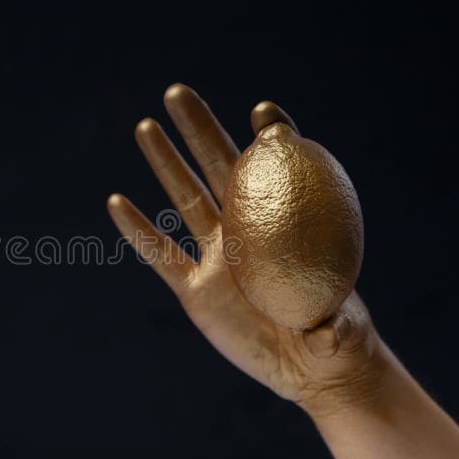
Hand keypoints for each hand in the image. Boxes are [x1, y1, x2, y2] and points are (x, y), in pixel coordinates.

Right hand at [107, 84, 383, 414]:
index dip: (270, 137)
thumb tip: (327, 329)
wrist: (311, 367)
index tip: (263, 112)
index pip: (278, 169)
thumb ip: (335, 329)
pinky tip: (116, 201)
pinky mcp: (195, 290)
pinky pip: (160, 254)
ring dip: (165, 162)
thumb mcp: (342, 334)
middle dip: (199, 128)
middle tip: (177, 91)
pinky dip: (138, 229)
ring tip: (146, 125)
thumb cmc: (338, 338)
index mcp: (286, 225)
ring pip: (185, 198)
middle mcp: (247, 232)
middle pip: (218, 169)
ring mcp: (217, 259)